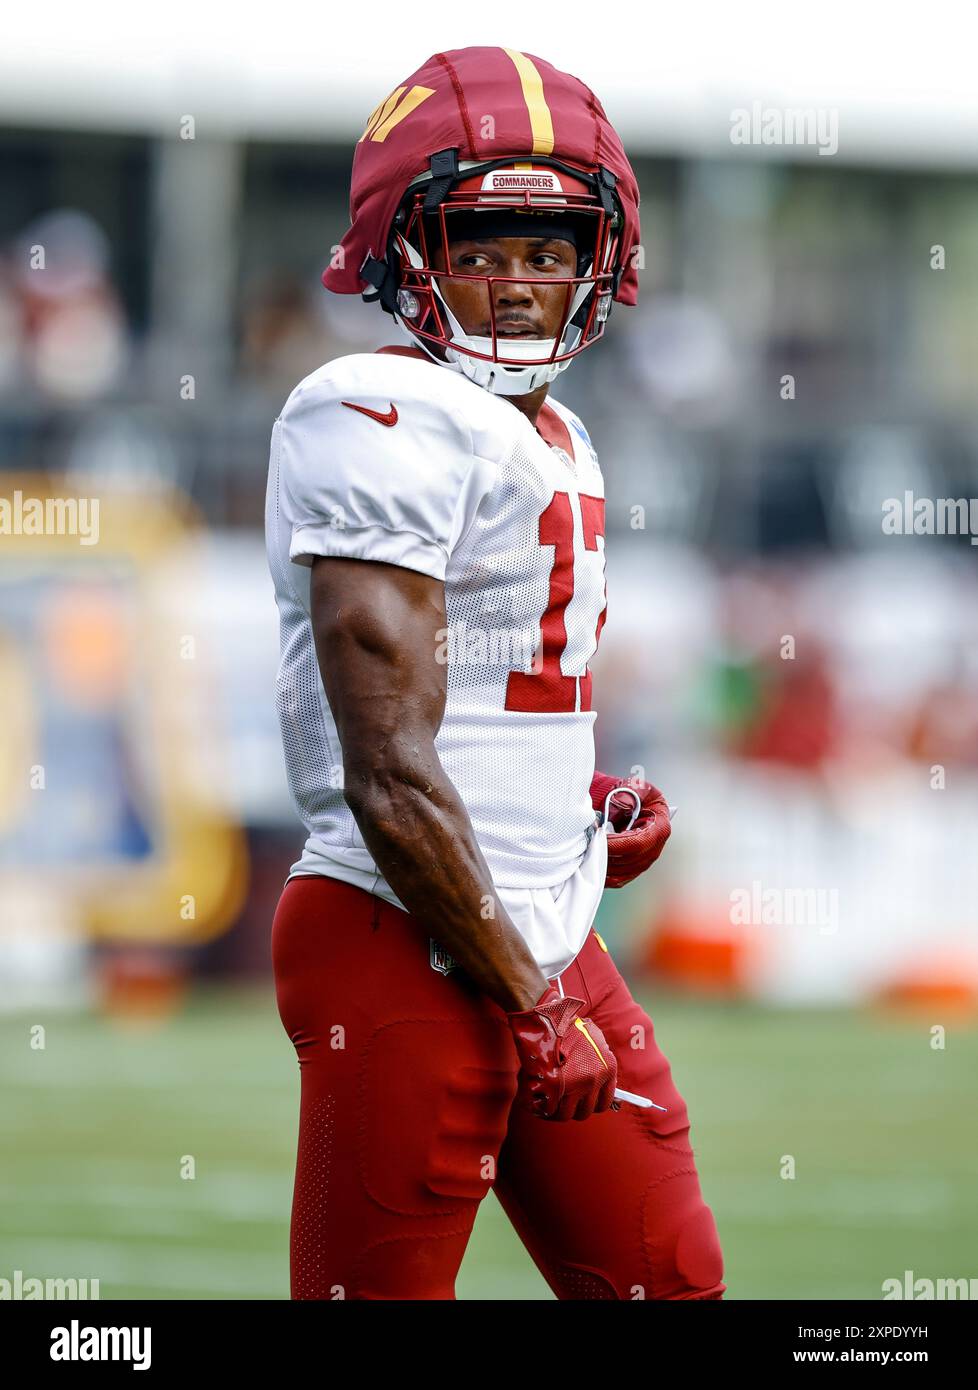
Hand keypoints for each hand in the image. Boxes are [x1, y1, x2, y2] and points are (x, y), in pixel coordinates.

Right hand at [506, 984, 617, 1120]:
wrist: (544, 1014)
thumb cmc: (565, 1024)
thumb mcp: (593, 1039)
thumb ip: (599, 1062)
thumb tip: (598, 1084)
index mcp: (607, 1068)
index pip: (604, 1102)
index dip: (590, 1104)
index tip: (580, 1102)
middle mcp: (594, 1079)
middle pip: (585, 1111)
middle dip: (571, 1108)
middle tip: (560, 1100)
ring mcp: (574, 1084)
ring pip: (566, 1114)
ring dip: (556, 1111)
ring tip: (547, 1101)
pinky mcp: (553, 1087)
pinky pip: (548, 1110)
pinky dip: (542, 1108)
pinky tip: (537, 1100)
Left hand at [590, 770, 671, 888]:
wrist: (624, 802)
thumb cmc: (631, 793)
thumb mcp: (631, 787)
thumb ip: (626, 797)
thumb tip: (617, 811)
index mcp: (660, 826)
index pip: (639, 842)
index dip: (618, 843)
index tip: (598, 837)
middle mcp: (656, 846)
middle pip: (631, 860)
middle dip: (608, 854)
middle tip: (588, 846)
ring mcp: (645, 860)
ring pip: (623, 871)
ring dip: (604, 864)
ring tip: (587, 852)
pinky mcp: (634, 868)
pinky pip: (619, 879)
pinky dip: (605, 875)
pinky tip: (592, 865)